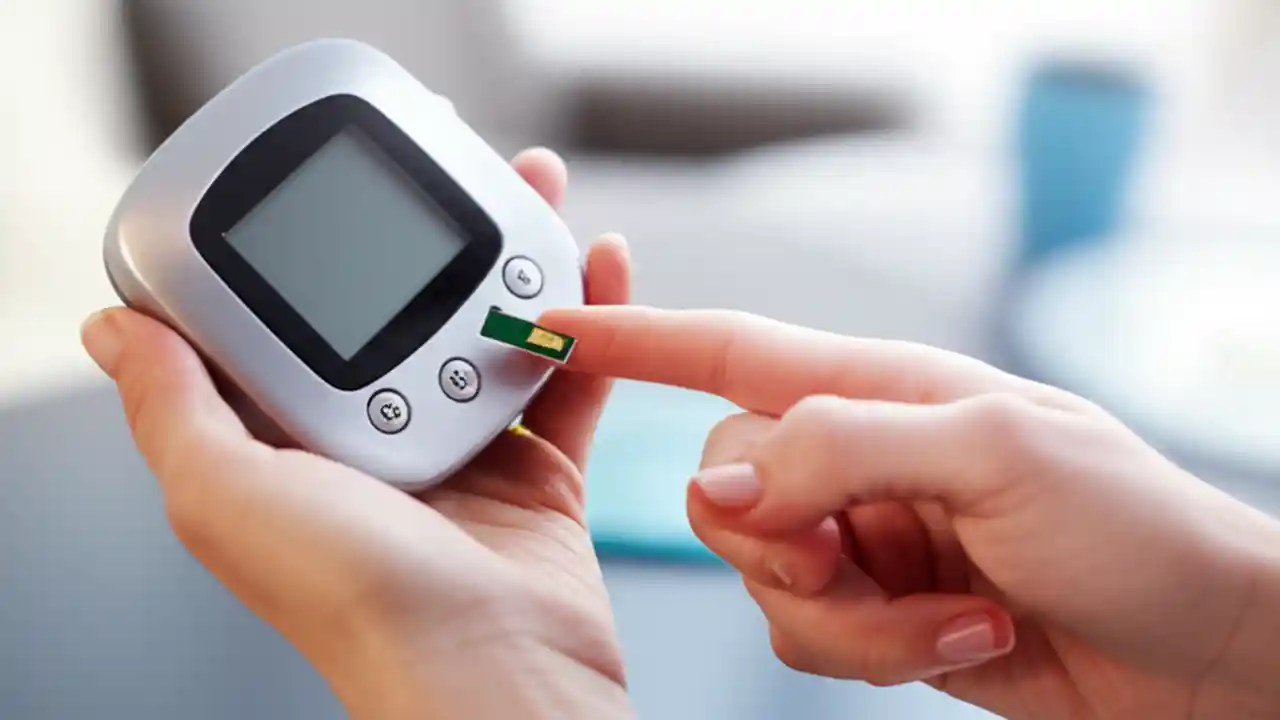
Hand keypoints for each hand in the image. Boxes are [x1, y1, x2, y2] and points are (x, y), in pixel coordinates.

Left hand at [81, 149, 632, 719]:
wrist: (491, 674)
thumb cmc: (358, 603)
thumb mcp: (226, 495)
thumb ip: (172, 406)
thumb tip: (111, 328)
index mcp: (295, 443)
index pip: (292, 321)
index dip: (312, 246)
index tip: (338, 187)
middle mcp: (377, 441)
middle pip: (404, 310)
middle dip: (433, 236)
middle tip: (457, 172)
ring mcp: (460, 452)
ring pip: (489, 331)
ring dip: (517, 259)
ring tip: (536, 193)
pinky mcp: (538, 469)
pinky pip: (567, 380)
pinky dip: (588, 325)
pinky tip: (600, 269)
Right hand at [543, 307, 1279, 719]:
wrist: (1204, 651)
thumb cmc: (1135, 526)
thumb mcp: (992, 453)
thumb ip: (840, 447)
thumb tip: (727, 477)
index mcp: (879, 388)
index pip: (728, 351)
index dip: (636, 338)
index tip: (558, 332)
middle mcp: (859, 459)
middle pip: (727, 487)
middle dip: (778, 542)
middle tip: (852, 553)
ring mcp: (866, 540)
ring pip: (764, 579)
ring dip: (850, 618)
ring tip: (952, 613)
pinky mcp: (879, 615)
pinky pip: (808, 637)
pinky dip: (879, 654)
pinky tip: (967, 638)